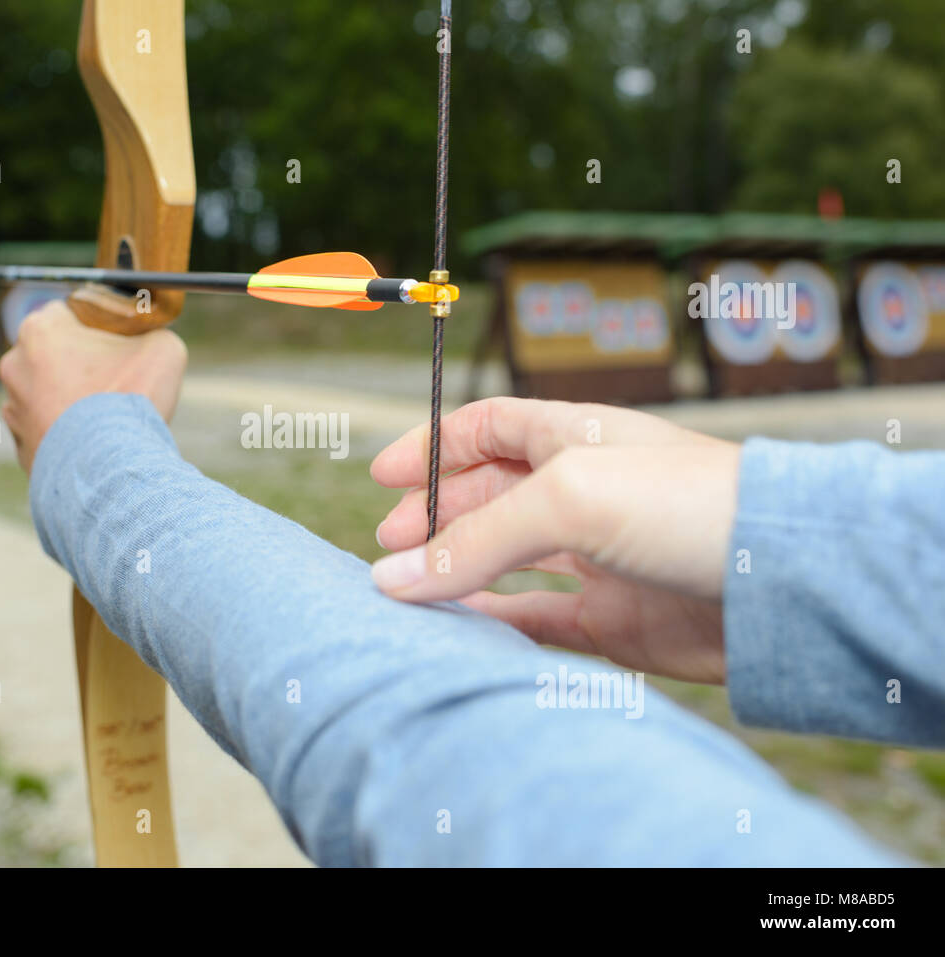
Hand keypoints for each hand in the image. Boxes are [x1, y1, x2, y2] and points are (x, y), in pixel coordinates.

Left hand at [0, 300, 187, 472]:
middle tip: (116, 382)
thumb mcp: (162, 347)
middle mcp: (15, 365)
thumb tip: (151, 342)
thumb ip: (152, 333)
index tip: (119, 345)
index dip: (98, 327)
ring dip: (73, 402)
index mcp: (39, 330)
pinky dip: (68, 436)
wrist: (110, 469)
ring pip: (49, 395)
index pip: (68, 313)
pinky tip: (95, 444)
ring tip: (108, 419)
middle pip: (55, 355)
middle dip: (81, 365)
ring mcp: (14, 410)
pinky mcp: (22, 448)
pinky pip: (49, 433)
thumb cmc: (131, 400)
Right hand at [370, 398, 739, 682]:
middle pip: (488, 498)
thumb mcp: (567, 497)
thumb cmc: (689, 505)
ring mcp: (598, 558)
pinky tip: (460, 626)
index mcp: (574, 438)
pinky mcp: (613, 621)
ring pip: (506, 562)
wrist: (784, 580)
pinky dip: (493, 622)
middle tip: (389, 547)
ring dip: (457, 571)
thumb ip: (475, 539)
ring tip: (407, 589)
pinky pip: (535, 621)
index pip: (488, 430)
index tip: (383, 477)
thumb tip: (392, 578)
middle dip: (435, 516)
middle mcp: (584, 494)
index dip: (435, 447)